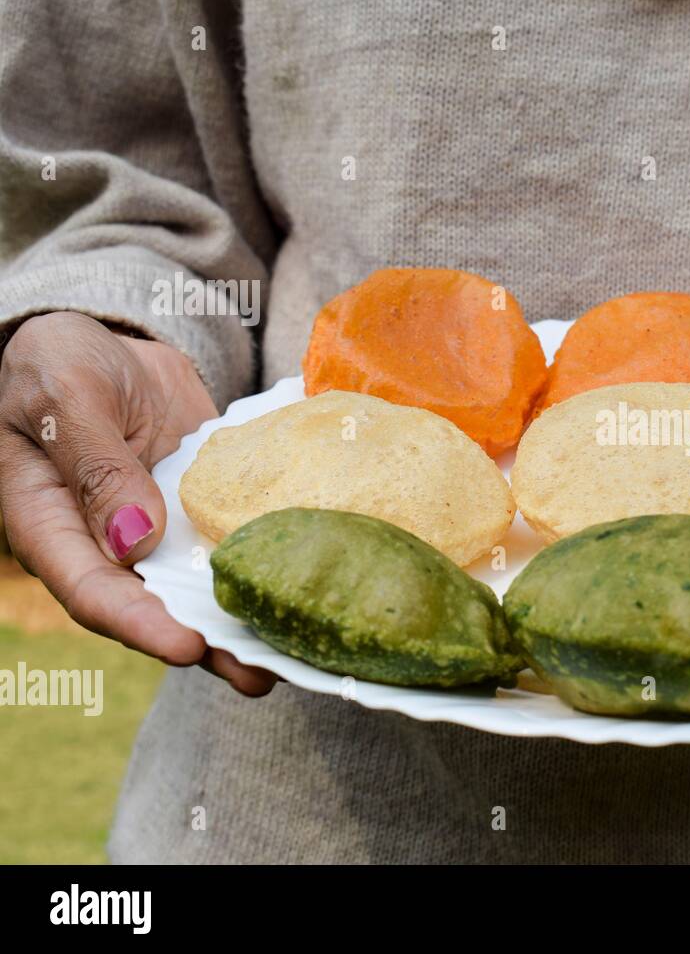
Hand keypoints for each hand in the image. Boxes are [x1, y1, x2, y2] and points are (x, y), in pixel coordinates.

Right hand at [0, 311, 274, 694]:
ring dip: (247, 619)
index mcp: (53, 527)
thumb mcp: (64, 396)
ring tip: (299, 651)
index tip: (189, 647)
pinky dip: (265, 563)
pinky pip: (232, 543)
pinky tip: (309, 583)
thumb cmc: (58, 361)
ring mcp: (158, 532)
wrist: (101, 343)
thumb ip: (95, 462)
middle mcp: (107, 544)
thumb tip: (134, 537)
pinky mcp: (199, 511)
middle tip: (265, 672)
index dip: (141, 626)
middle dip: (210, 644)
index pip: (94, 592)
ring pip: (201, 588)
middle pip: (156, 609)